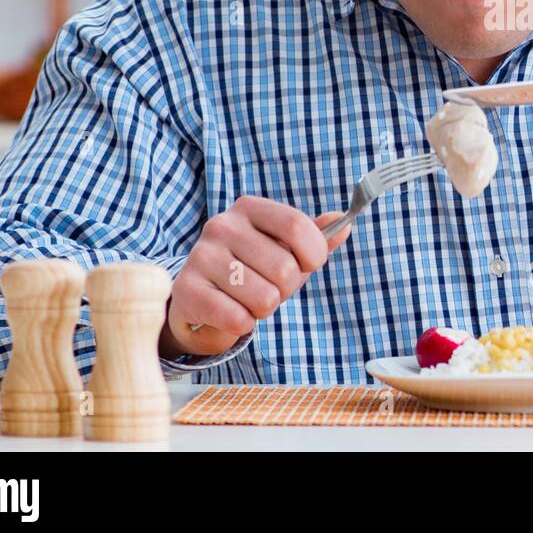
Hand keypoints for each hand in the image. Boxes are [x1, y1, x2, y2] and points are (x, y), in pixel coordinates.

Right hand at [158, 197, 350, 357]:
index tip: (311, 265)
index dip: (314, 253)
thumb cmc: (252, 269)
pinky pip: (238, 318)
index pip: (297, 226)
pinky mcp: (187, 290)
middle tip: (270, 287)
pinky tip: (231, 313)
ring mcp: (201, 256)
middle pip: (285, 268)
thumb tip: (344, 223)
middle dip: (287, 289)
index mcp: (249, 208)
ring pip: (264, 298)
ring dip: (264, 309)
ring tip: (247, 299)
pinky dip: (243, 324)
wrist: (199, 297)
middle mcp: (222, 225)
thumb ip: (315, 237)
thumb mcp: (284, 248)